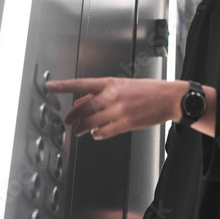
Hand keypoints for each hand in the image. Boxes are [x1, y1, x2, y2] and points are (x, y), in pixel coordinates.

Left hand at [45, 77, 185, 139]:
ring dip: (82, 128)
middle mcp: (113, 96)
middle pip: (84, 108)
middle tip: (67, 120)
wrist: (169, 98)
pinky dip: (97, 134)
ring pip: (91, 122)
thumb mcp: (123, 85)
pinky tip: (96, 134)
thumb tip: (82, 100)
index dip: (64, 85)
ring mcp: (119, 111)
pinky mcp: (125, 124)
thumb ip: (101, 93)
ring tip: (79, 130)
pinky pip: (104, 132)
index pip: (81, 84)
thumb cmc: (148, 90)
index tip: (50, 86)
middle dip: (72, 116)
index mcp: (111, 83)